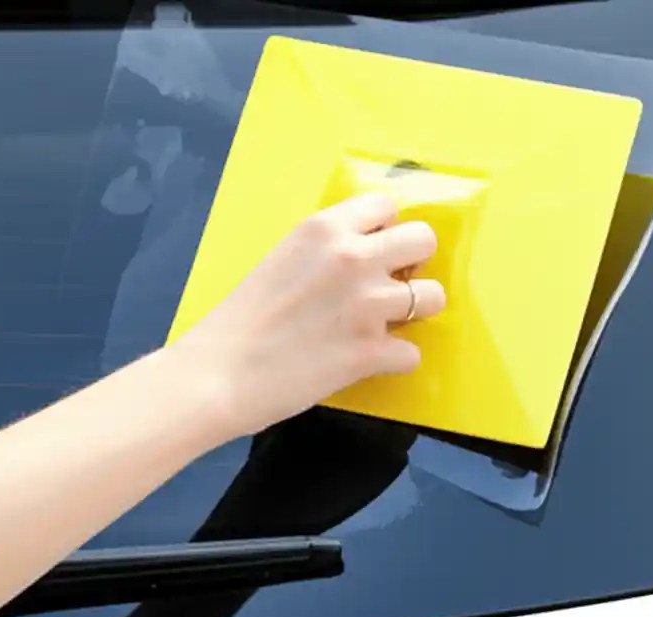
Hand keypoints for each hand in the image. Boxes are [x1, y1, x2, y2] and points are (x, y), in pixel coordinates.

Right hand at [165, 192, 445, 440]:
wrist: (217, 374)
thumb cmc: (241, 320)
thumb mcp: (283, 259)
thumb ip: (326, 251)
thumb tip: (369, 256)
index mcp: (325, 228)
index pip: (388, 207)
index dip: (386, 232)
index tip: (374, 253)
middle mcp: (353, 257)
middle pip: (425, 240)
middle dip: (415, 265)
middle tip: (390, 288)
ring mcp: (368, 304)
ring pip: (435, 297)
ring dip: (415, 314)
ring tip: (383, 326)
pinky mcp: (371, 350)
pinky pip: (413, 353)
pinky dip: (394, 361)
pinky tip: (366, 362)